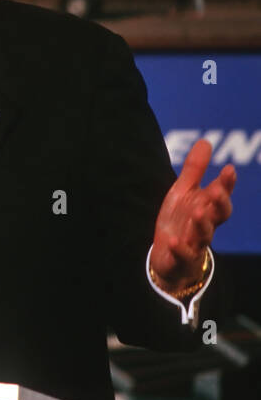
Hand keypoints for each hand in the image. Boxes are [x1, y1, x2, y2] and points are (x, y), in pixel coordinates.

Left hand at [150, 139, 235, 293]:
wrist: (170, 257)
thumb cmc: (181, 221)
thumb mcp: (184, 193)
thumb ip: (194, 170)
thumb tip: (205, 141)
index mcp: (208, 208)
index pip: (221, 195)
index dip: (226, 184)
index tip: (228, 169)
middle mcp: (205, 225)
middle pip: (219, 216)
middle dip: (219, 204)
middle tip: (217, 191)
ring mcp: (195, 242)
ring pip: (204, 235)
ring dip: (202, 224)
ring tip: (198, 212)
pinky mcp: (181, 257)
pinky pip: (182, 254)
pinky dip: (179, 248)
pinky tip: (174, 240)